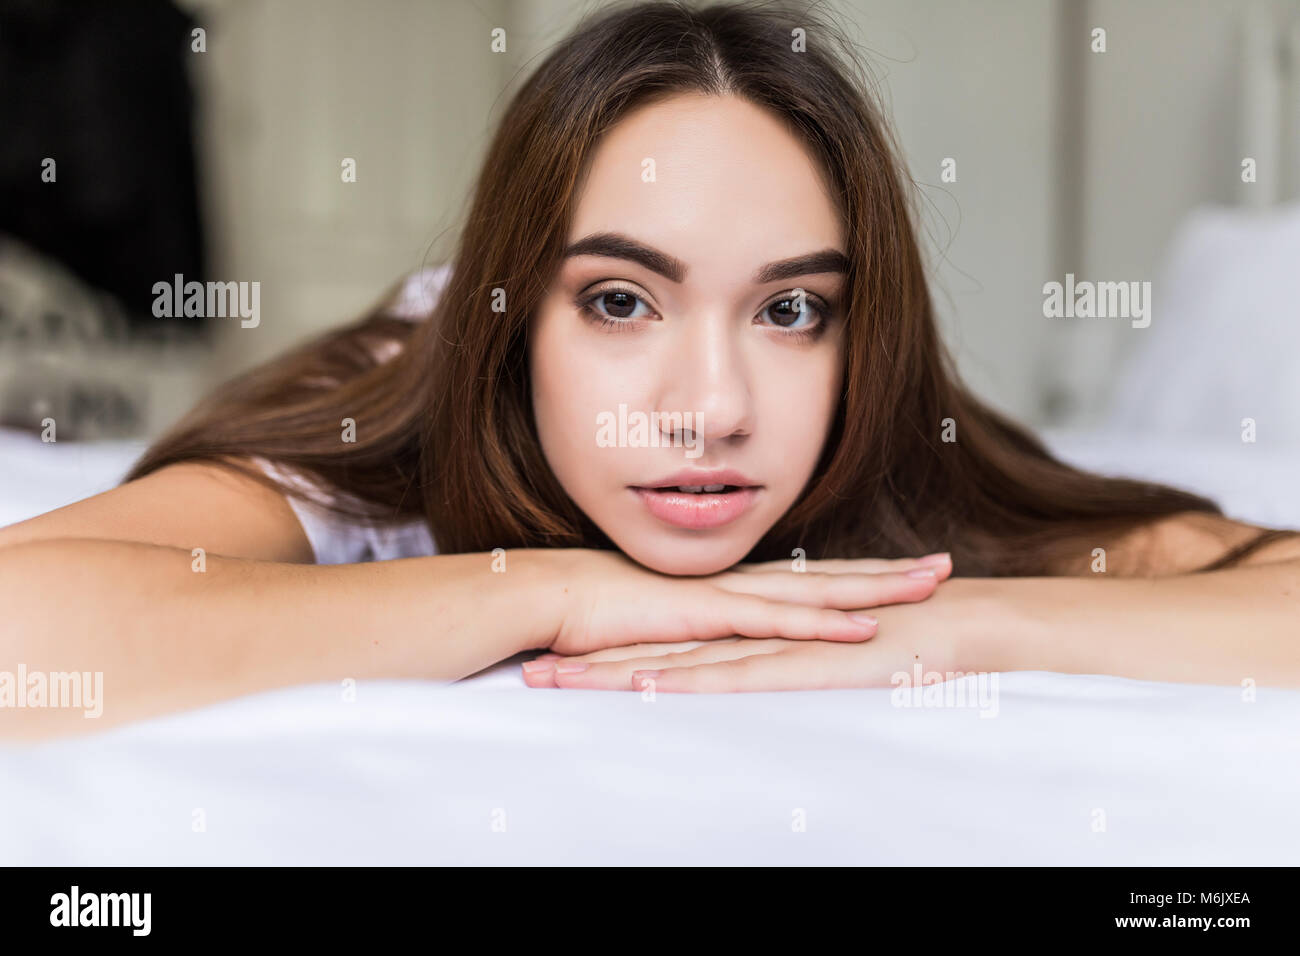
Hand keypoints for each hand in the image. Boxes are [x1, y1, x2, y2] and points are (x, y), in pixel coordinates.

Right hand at [526, 551, 953, 682]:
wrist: (548, 595)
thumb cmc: (592, 610)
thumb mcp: (657, 621)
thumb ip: (690, 628)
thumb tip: (708, 643)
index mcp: (729, 583)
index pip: (806, 578)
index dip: (855, 573)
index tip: (900, 570)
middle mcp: (737, 582)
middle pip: (828, 575)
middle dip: (888, 572)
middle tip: (943, 565)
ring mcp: (726, 595)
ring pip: (817, 591)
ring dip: (876, 588)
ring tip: (930, 584)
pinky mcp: (706, 616)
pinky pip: (777, 623)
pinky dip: (824, 624)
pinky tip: (865, 627)